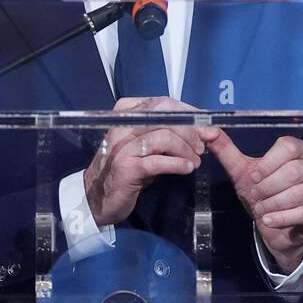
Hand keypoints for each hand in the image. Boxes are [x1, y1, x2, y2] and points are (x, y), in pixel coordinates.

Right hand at [83, 96, 206, 226]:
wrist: (97, 198)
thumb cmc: (128, 169)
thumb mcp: (149, 147)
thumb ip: (171, 136)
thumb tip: (206, 131)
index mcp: (127, 114)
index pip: (164, 104)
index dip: (189, 114)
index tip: (206, 127)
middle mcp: (123, 125)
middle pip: (166, 117)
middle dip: (191, 131)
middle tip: (203, 146)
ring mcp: (123, 146)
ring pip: (164, 137)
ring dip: (186, 150)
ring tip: (195, 161)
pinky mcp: (126, 168)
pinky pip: (158, 161)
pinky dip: (177, 164)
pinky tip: (187, 169)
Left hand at [201, 129, 302, 273]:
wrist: (276, 226)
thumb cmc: (264, 193)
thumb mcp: (243, 172)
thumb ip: (227, 152)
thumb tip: (209, 131)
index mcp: (297, 151)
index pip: (289, 146)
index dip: (268, 162)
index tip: (252, 177)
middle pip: (294, 170)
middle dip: (269, 186)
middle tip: (255, 196)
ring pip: (301, 192)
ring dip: (275, 203)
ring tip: (261, 209)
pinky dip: (284, 217)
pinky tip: (269, 220)